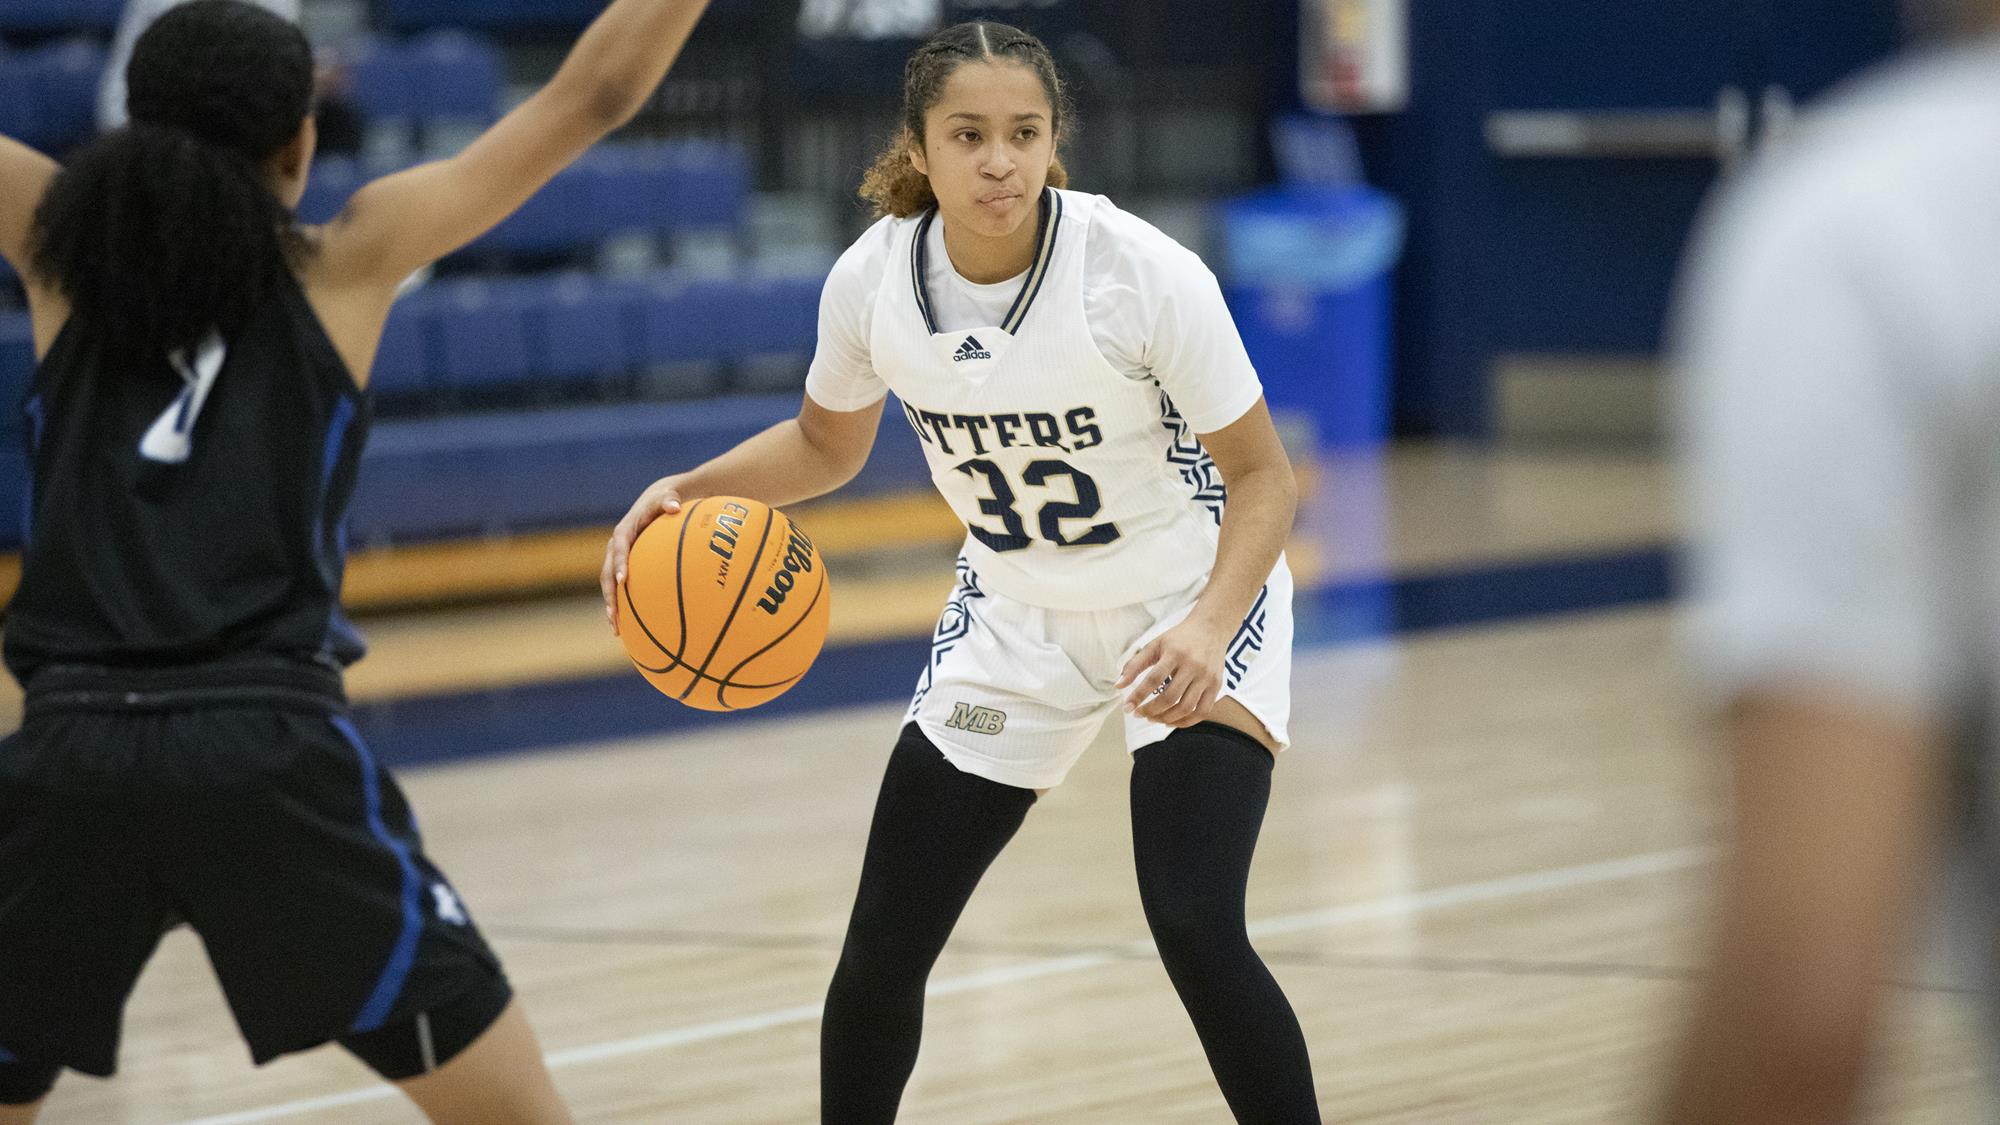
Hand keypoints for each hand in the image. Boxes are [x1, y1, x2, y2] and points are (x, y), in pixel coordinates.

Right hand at [602, 476, 691, 633]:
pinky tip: (629, 626)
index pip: (619, 548)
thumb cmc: (664, 501)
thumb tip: (674, 506)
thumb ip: (669, 500)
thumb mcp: (667, 496)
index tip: (624, 579)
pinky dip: (622, 606)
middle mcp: (616, 547)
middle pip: (607, 573)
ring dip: (611, 606)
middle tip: (614, 614)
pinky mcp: (624, 567)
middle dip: (610, 594)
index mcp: (624, 531)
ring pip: (609, 585)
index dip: (619, 563)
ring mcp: (617, 559)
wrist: (656, 503)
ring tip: (616, 629)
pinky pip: (619, 589)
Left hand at [1116, 614, 1231, 728]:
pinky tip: (1170, 722)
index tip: (1127, 707)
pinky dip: (1186, 722)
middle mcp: (1193, 666)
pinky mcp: (1216, 686)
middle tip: (1138, 715)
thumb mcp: (1155, 644)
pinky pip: (1202, 711)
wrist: (1211, 628)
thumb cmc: (1178, 638)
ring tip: (1152, 719)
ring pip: (1186, 707)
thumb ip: (1135, 664)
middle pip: (1170, 697)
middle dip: (1151, 711)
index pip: (1154, 679)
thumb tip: (1118, 686)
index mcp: (1175, 653)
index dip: (1138, 696)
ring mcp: (1207, 677)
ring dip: (1166, 718)